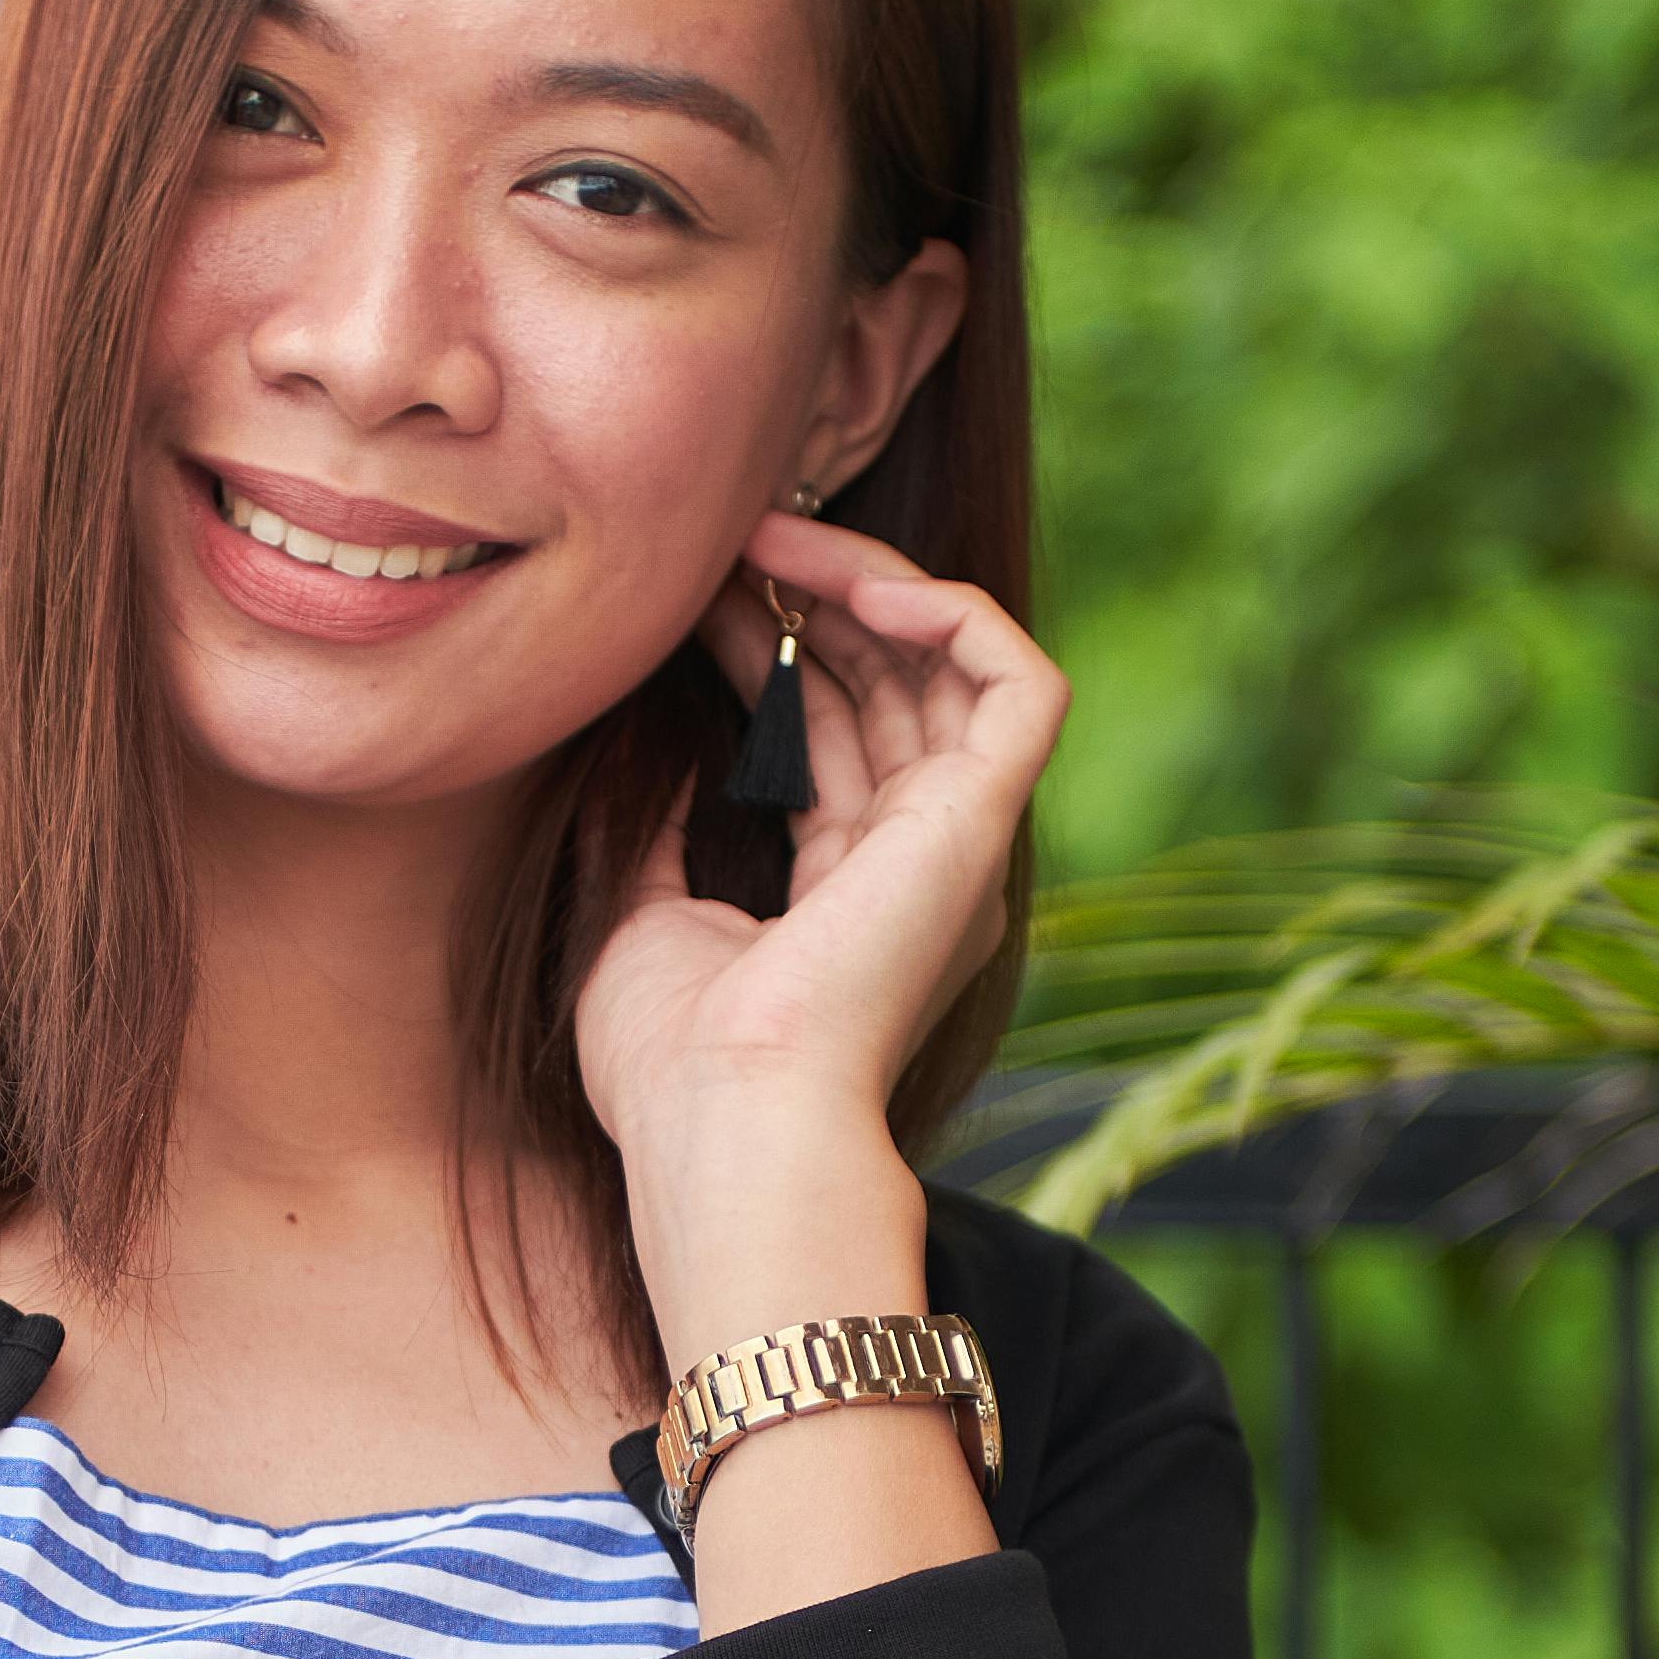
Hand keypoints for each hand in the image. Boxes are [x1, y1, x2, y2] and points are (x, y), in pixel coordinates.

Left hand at [570, 514, 1067, 1367]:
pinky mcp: (985, 827)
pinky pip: (1022, 685)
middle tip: (726, 539)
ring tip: (774, 536)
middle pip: (892, 686)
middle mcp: (917, 864)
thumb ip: (651, 837)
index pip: (835, 735)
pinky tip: (862, 583)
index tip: (696, 593)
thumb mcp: (636, 925)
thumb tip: (638, 750)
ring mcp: (957, 845)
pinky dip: (958, 614)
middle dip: (812, 596)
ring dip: (870, 581)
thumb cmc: (674, 1068)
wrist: (726, 1123)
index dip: (775, 648)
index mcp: (850, 895)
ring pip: (954, 667)